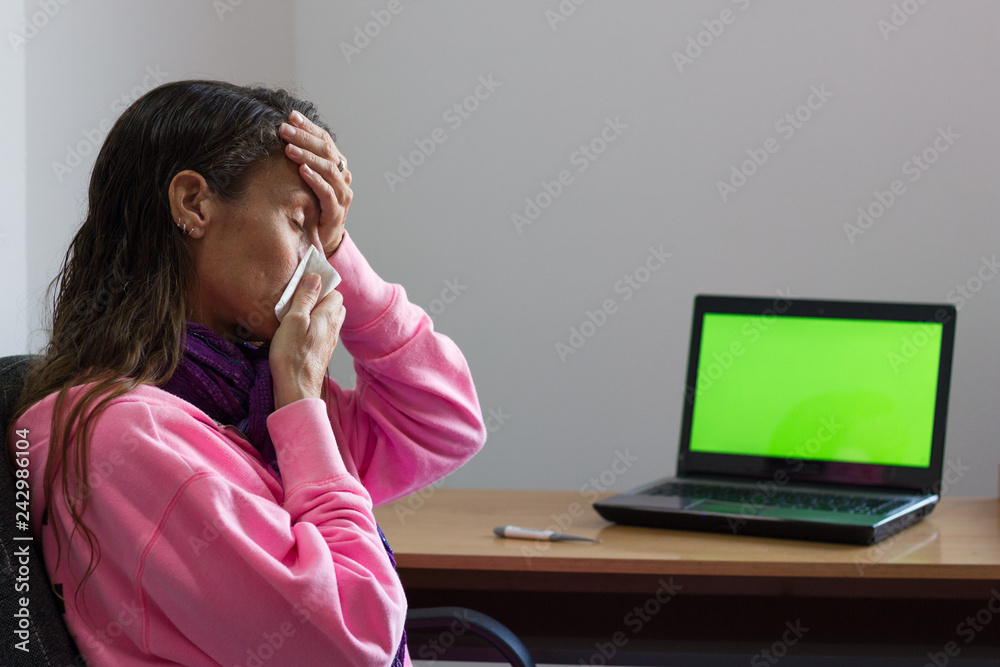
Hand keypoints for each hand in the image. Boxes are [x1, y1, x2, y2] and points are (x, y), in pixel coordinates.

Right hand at [269, 272, 346, 409]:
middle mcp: (333, 329)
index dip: (320, 285)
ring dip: (315, 313)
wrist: (296, 390)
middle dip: (319, 298)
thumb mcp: (294, 320)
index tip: (303, 284)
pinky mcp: (321, 353)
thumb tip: (315, 277)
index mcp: (329, 317)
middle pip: (334, 305)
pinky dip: (312, 327)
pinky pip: (321, 332)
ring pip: (328, 320)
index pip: (334, 292)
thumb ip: (305, 297)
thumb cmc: (292, 356)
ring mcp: (328, 342)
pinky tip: (297, 331)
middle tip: (298, 298)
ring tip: (296, 314)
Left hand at [279, 110, 352, 256]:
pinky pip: (328, 193)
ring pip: (329, 170)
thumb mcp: (303, 179)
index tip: (291, 116)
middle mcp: (342, 177)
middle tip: (284, 129)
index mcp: (335, 165)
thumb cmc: (310, 206)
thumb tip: (277, 136)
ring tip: (290, 149)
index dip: (309, 127)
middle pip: (327, 151)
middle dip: (305, 138)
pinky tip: (303, 171)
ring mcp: (342, 195)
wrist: (320, 239)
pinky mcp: (336, 213)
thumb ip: (298, 160)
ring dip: (309, 157)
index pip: (325, 140)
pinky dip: (316, 180)